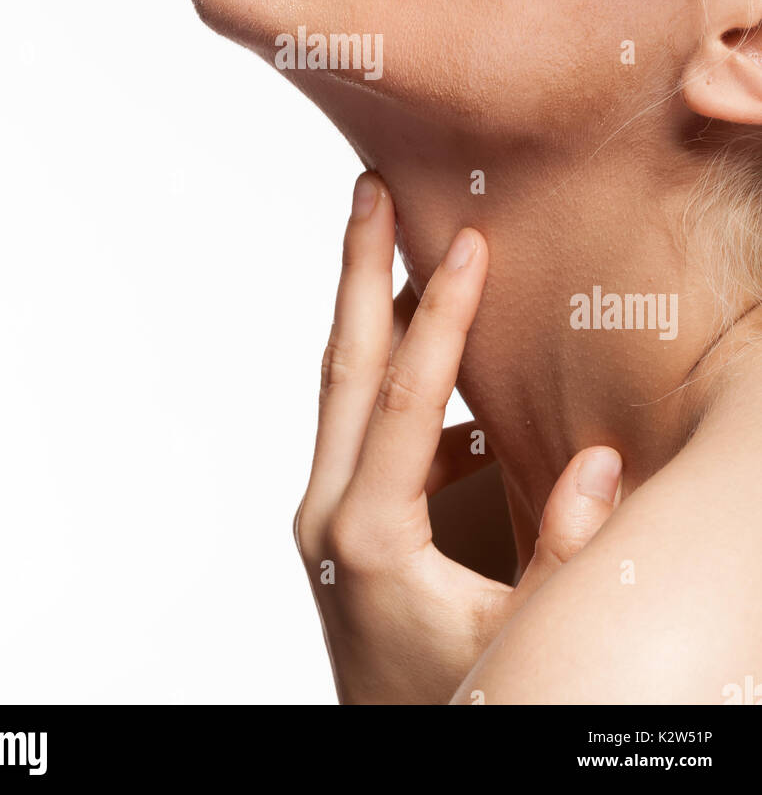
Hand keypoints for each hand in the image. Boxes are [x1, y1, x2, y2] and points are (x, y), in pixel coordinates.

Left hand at [294, 171, 623, 704]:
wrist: (386, 758)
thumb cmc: (456, 707)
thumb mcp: (519, 639)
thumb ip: (563, 558)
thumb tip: (598, 463)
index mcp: (368, 536)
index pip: (407, 398)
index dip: (439, 314)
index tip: (464, 242)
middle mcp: (330, 514)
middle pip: (344, 367)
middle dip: (357, 269)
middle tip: (367, 186)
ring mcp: (327, 517)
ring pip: (345, 390)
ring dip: (366, 310)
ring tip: (384, 235)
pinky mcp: (341, 524)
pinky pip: (362, 424)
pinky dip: (390, 371)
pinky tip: (425, 343)